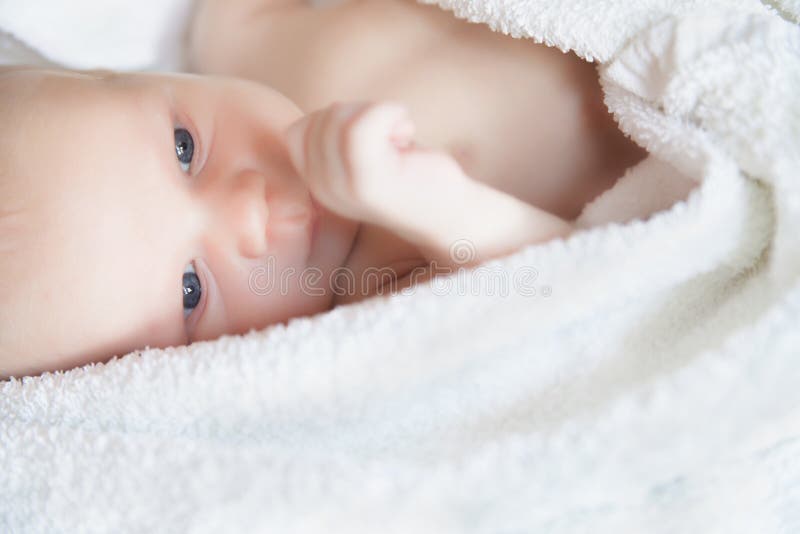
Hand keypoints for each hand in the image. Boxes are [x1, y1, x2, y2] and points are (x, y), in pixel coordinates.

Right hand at [284, 100, 463, 223]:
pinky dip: (389, 113)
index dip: (337, 119)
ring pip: (338, 118)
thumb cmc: (412, 173)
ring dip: (378, 113)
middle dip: (360, 112)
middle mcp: (324, 191)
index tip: (371, 136)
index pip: (299, 130)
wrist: (451, 213)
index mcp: (318, 184)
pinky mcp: (369, 182)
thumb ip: (340, 136)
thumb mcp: (366, 152)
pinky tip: (407, 131)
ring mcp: (344, 188)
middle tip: (393, 137)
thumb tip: (333, 111)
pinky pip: (361, 125)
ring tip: (401, 138)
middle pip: (322, 119)